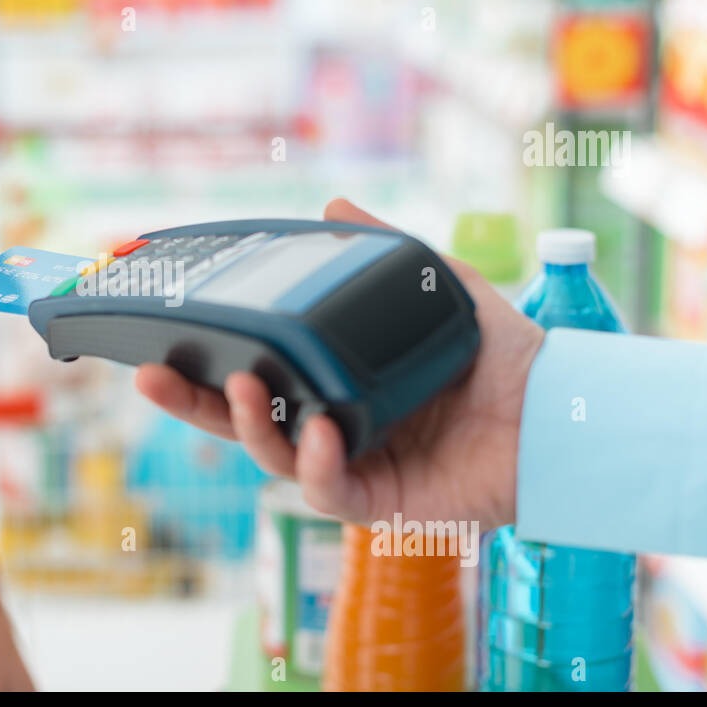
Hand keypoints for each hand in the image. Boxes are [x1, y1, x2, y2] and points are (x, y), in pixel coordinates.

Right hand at [134, 198, 544, 528]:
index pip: (256, 375)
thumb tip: (334, 202)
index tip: (159, 344)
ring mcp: (351, 467)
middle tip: (149, 378)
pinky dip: (320, 463)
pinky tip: (326, 429)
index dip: (205, 364)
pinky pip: (331, 489)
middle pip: (243, 423)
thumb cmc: (499, 355)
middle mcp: (332, 427)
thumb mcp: (432, 286)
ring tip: (251, 389)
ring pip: (275, 458)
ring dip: (252, 427)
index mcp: (334, 382)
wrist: (557, 410)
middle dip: (192, 405)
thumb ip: (381, 251)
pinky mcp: (380, 503)